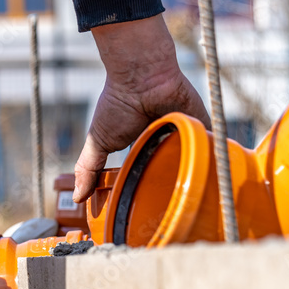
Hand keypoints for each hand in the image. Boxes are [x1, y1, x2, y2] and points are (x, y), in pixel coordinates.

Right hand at [75, 15, 209, 202]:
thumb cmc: (117, 105)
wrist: (141, 77)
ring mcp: (184, 132)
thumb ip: (88, 169)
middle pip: (170, 169)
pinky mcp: (201, 124)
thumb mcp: (97, 142)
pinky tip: (212, 178)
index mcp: (141, 144)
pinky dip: (212, 159)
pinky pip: (212, 145)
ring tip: (189, 199)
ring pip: (192, 161)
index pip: (145, 171)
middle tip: (168, 210)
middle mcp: (163, 139)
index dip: (144, 188)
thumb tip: (76, 198)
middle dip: (170, 187)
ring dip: (192, 176)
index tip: (141, 209)